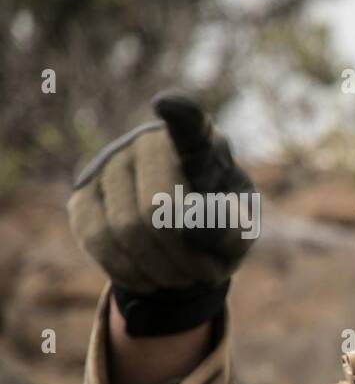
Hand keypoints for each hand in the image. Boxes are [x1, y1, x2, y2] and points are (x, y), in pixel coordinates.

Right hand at [67, 92, 256, 294]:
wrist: (185, 235)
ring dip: (159, 269)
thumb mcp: (242, 227)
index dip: (179, 114)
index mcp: (200, 143)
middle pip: (156, 208)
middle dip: (183, 255)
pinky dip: (128, 271)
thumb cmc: (222, 222)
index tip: (167, 105)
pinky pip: (97, 240)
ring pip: (124, 229)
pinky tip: (150, 278)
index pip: (188, 124)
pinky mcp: (83, 195)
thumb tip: (199, 225)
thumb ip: (233, 227)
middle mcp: (148, 143)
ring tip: (182, 278)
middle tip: (203, 275)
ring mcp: (109, 165)